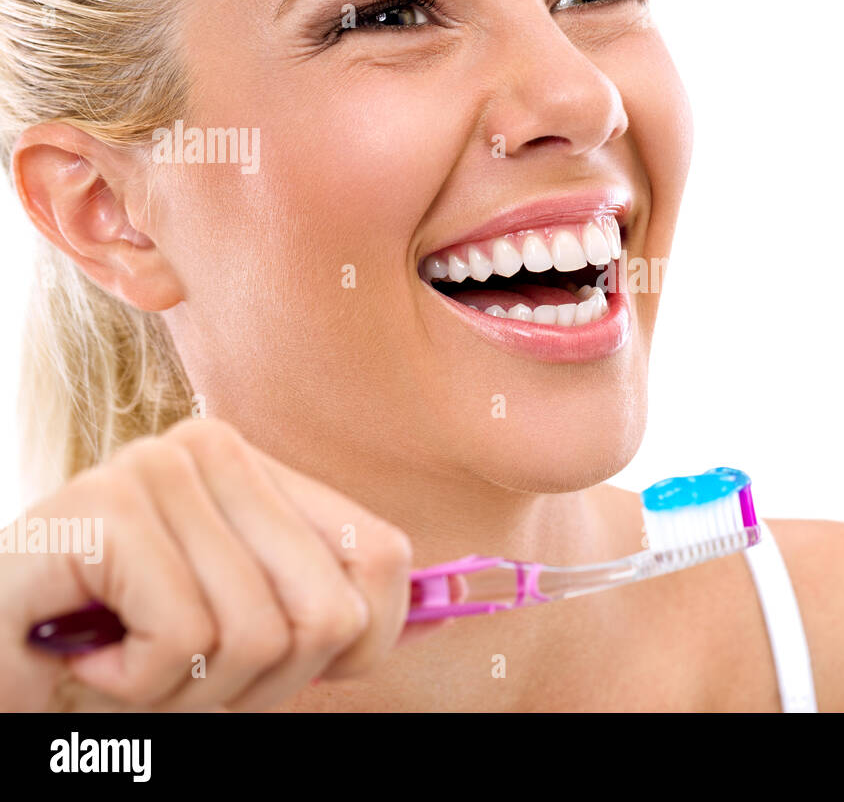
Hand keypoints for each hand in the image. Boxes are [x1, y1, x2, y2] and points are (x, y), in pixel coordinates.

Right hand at [0, 417, 417, 710]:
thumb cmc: (120, 655)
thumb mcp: (247, 632)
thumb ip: (329, 606)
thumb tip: (456, 597)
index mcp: (265, 470)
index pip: (385, 559)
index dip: (350, 645)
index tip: (275, 664)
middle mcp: (215, 449)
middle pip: (327, 610)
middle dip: (259, 683)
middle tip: (178, 673)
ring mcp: (157, 468)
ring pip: (257, 634)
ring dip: (190, 692)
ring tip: (127, 666)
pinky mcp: (107, 509)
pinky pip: (185, 639)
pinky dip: (140, 686)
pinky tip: (91, 658)